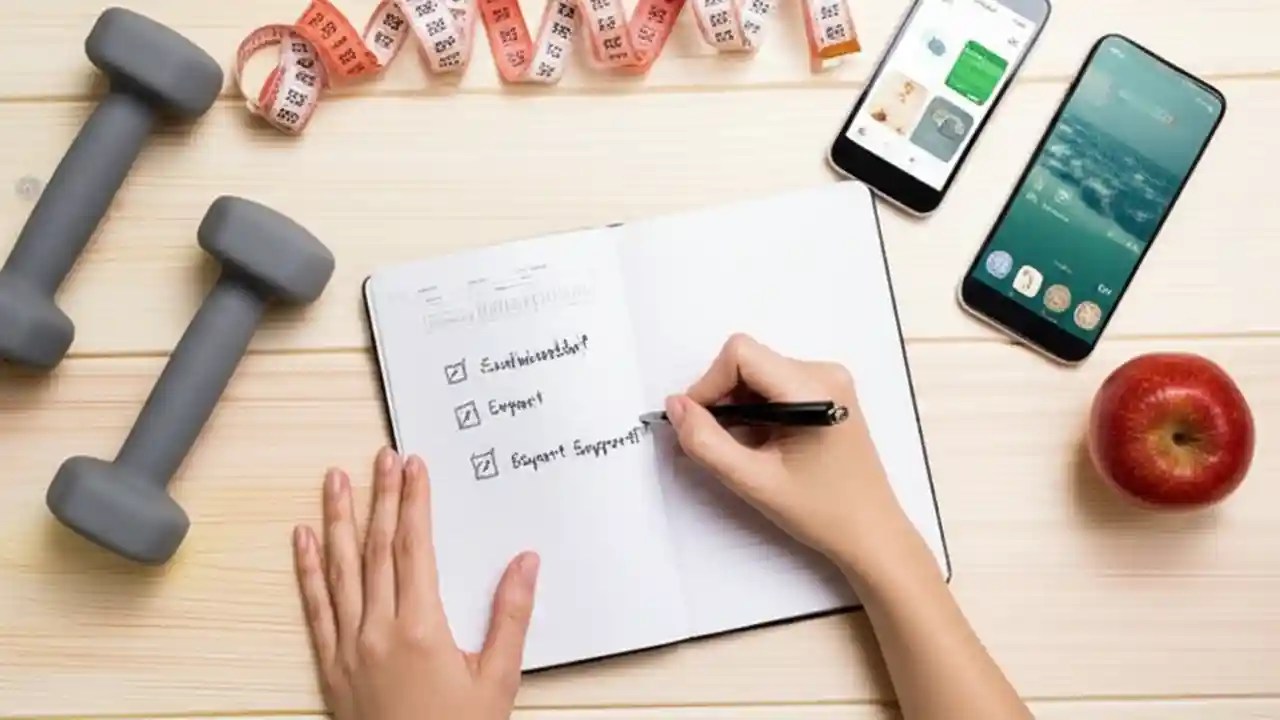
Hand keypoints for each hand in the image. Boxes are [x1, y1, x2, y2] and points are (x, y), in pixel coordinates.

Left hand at [293, 448, 538, 719]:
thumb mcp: (498, 679)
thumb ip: (510, 616)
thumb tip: (524, 563)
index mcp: (421, 628)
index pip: (413, 546)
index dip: (414, 502)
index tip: (414, 467)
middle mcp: (377, 631)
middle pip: (376, 547)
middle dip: (381, 496)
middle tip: (382, 457)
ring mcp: (349, 647)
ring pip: (340, 568)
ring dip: (338, 519)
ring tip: (336, 480)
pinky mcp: (331, 665)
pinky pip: (316, 607)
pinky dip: (308, 570)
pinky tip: (304, 539)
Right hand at [664, 334, 912, 578]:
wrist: (871, 532)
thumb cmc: (821, 511)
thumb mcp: (754, 481)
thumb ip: (707, 442)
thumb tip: (675, 406)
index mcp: (813, 387)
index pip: (741, 354)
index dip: (709, 384)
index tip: (700, 424)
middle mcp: (824, 373)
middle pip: (748, 361)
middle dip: (722, 398)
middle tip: (719, 443)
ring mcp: (829, 381)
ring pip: (758, 373)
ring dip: (738, 406)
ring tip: (745, 449)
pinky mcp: (827, 394)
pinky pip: (775, 385)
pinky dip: (756, 409)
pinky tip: (764, 444)